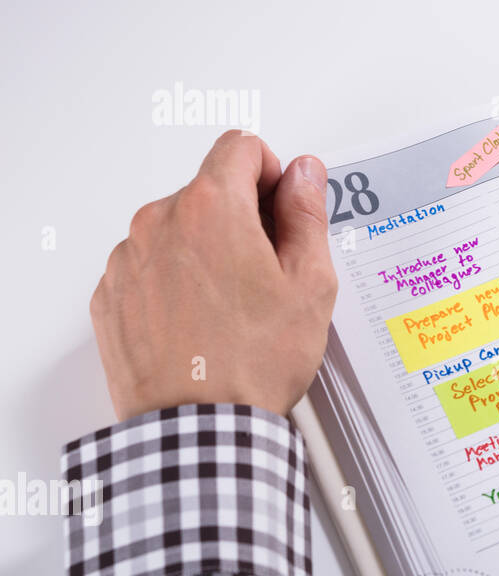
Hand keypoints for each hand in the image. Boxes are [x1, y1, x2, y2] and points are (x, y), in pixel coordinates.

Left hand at [91, 131, 338, 419]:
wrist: (199, 428)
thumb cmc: (253, 362)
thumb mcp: (310, 283)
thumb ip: (307, 214)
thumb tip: (304, 174)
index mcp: (212, 208)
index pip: (241, 147)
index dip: (273, 174)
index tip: (282, 212)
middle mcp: (159, 223)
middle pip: (209, 190)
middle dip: (243, 217)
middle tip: (269, 274)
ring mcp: (128, 260)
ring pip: (178, 228)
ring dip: (207, 250)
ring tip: (234, 307)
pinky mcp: (111, 296)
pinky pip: (149, 266)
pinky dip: (175, 281)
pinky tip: (202, 323)